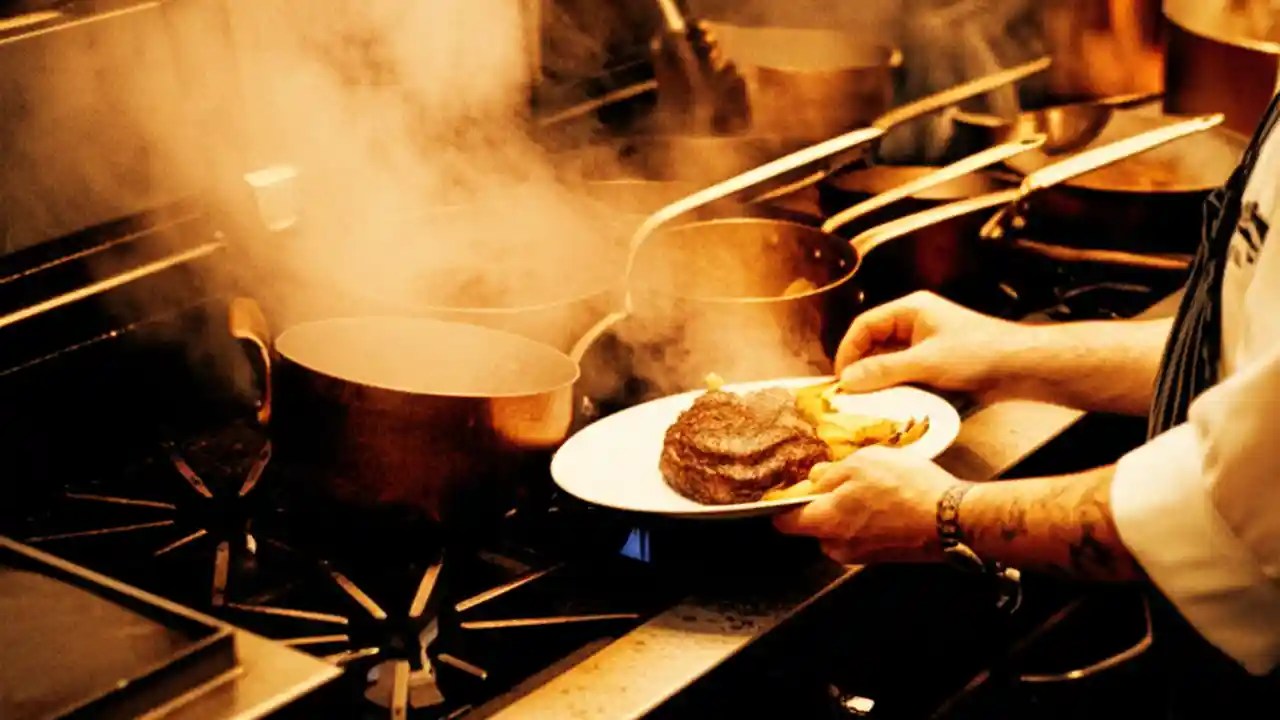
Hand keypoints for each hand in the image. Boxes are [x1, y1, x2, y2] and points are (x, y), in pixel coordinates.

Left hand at [773, 446, 962, 563]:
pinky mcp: (883, 556)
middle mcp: (838, 546)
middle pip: (816, 523)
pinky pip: (864, 534)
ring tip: (877, 487)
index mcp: (826, 522)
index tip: (789, 489)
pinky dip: (870, 519)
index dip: (783, 504)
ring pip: (842, 527)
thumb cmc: (906, 488)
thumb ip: (830, 473)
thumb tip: (814, 480)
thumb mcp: (862, 463)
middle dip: (825, 502)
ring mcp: (861, 555)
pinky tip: (892, 501)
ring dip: (851, 509)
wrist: (953, 519)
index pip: (785, 522)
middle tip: (848, 478)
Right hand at [834, 291, 1028, 398]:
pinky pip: (905, 375)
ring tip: (866, 402)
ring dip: (878, 381)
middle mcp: (915, 324)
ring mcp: (926, 345)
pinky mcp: (936, 365)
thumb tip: (847, 381)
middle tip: (849, 394)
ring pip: (889, 362)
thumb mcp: (926, 362)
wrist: (1022, 368)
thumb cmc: (978, 354)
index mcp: (911, 310)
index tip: (840, 378)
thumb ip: (884, 370)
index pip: (865, 325)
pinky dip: (896, 388)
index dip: (848, 350)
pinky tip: (891, 405)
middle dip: (861, 368)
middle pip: (874, 344)